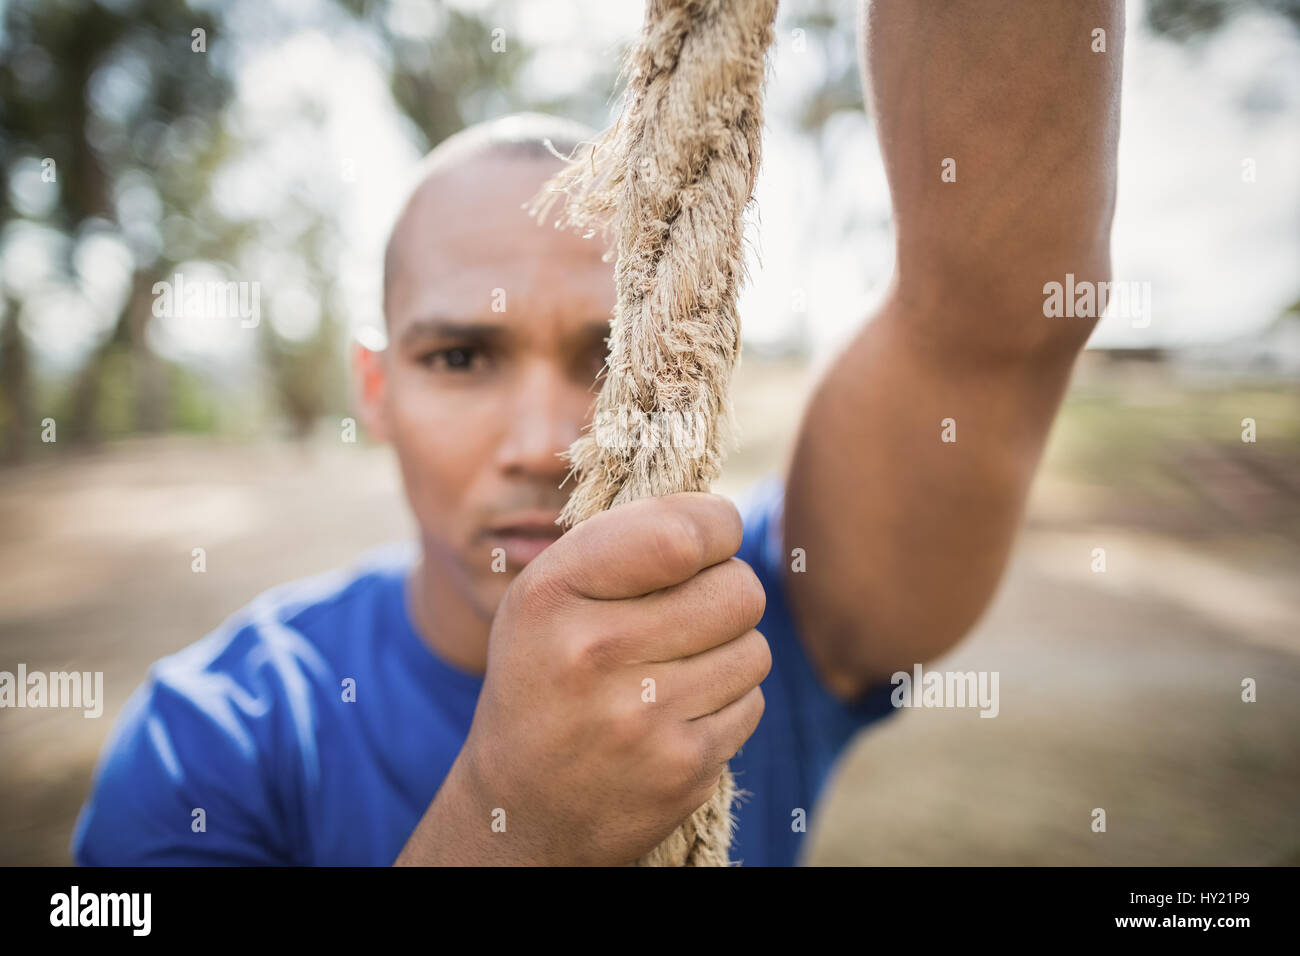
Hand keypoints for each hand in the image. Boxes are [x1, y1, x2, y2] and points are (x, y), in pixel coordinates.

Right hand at [453, 492, 769, 865]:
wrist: (524, 806)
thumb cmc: (547, 675)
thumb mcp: (548, 595)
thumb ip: (625, 543)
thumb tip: (719, 517)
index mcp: (555, 591)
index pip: (683, 533)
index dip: (716, 527)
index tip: (706, 541)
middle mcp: (593, 651)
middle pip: (737, 590)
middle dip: (728, 592)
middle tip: (692, 610)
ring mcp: (640, 716)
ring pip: (753, 648)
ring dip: (730, 651)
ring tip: (679, 665)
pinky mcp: (681, 767)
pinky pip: (751, 703)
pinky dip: (727, 702)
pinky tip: (679, 712)